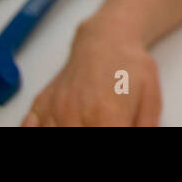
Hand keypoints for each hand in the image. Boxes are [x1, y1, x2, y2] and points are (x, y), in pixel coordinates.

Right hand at [21, 21, 161, 125]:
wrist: (105, 38)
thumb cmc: (129, 66)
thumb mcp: (151, 97)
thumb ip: (145, 127)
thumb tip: (145, 138)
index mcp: (106, 115)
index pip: (106, 138)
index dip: (113, 142)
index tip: (116, 129)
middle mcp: (76, 114)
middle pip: (76, 139)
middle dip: (90, 136)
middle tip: (99, 123)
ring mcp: (56, 108)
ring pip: (53, 134)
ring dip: (67, 131)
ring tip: (83, 122)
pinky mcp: (42, 103)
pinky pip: (31, 126)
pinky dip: (38, 129)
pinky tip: (54, 126)